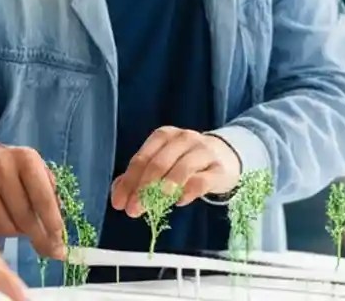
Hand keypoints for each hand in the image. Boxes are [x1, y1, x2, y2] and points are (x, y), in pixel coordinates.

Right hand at [0, 144, 65, 258]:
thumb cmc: (25, 178)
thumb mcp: (43, 182)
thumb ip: (53, 208)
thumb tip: (57, 248)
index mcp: (26, 158)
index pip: (43, 197)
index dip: (52, 224)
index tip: (59, 244)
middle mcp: (1, 164)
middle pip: (23, 214)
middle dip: (37, 235)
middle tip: (46, 248)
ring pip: (4, 225)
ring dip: (17, 232)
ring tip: (20, 224)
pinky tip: (4, 223)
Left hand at [109, 127, 240, 215]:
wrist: (226, 157)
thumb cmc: (186, 162)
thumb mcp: (162, 163)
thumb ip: (139, 177)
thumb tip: (118, 195)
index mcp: (164, 136)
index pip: (142, 159)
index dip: (129, 182)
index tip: (119, 203)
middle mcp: (183, 139)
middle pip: (158, 163)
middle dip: (143, 189)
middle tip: (133, 210)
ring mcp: (203, 152)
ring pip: (181, 169)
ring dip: (163, 190)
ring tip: (153, 206)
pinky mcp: (219, 169)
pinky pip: (202, 180)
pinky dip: (188, 191)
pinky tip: (179, 202)